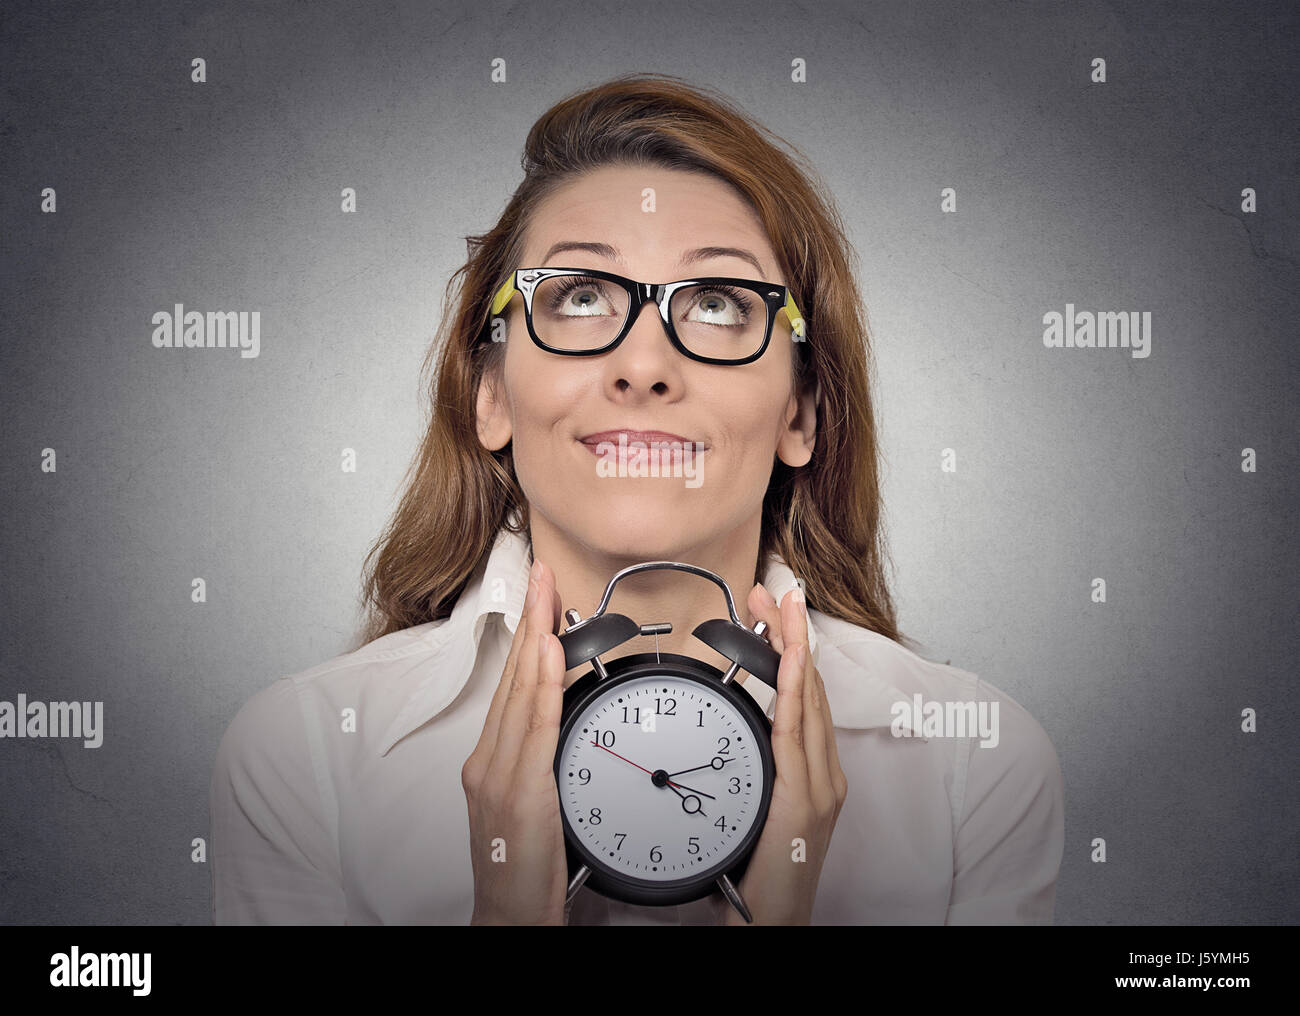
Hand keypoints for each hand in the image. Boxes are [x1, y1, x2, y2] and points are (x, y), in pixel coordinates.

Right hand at [461, 560, 568, 924]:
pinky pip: (534, 727)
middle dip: (530, 620)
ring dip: (536, 637)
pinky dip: (541, 685)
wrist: (508, 917)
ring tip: (547, 594)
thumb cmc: (522, 867)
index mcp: (491, 759)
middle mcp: (487, 760)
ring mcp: (497, 774)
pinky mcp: (516, 792)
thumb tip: (562, 717)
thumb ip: (540, 757)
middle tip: (542, 572)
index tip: (542, 594)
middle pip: (512, 677)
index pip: (512, 682)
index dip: (528, 634)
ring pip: (519, 693)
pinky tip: (549, 653)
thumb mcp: (530, 802)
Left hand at [725, 582, 847, 924]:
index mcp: (811, 771)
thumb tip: (720, 737)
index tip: (771, 609)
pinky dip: (793, 695)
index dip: (790, 646)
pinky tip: (787, 666)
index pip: (801, 694)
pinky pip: (797, 737)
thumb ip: (749, 767)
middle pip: (810, 688)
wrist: (773, 923)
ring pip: (810, 703)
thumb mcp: (753, 806)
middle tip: (774, 591)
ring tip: (783, 608)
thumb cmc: (759, 872)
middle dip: (793, 634)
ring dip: (795, 649)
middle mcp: (824, 772)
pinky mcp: (809, 801)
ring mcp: (821, 786)